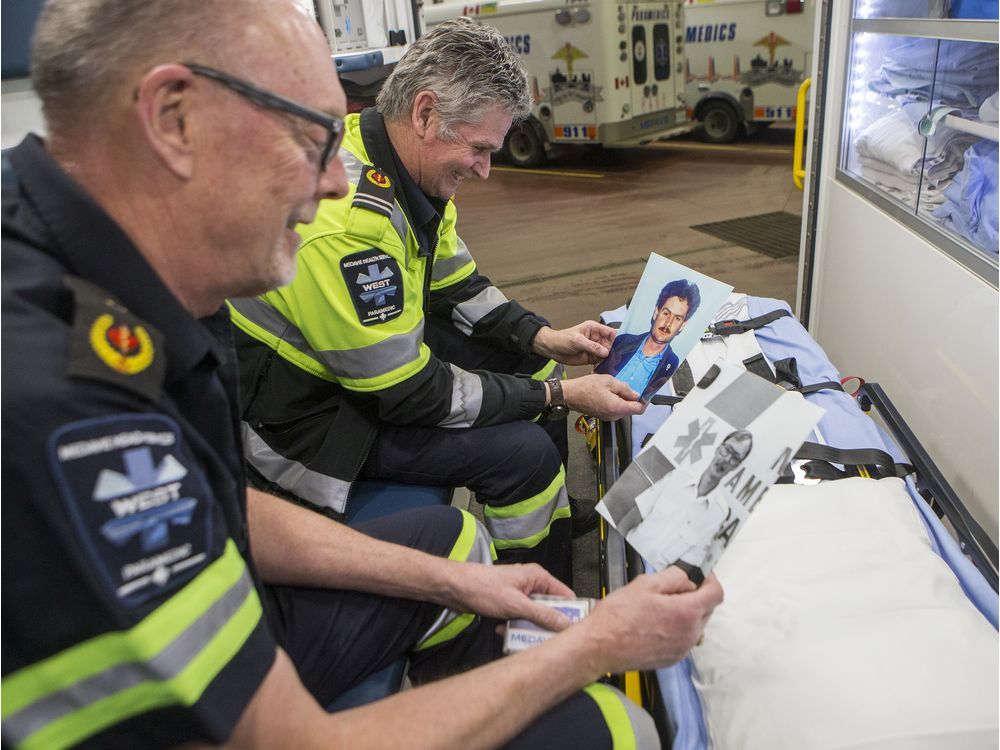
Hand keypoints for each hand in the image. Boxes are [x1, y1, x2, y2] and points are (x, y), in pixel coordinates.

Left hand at [447, 562, 576, 630]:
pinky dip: (513, 626)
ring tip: (519, 638)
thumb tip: (568, 625)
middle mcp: (532, 585)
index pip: (565, 596)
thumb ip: (542, 615)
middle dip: (546, 626)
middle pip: (550, 609)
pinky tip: (501, 631)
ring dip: (527, 628)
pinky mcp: (508, 604)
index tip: (573, 634)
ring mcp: (519, 595)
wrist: (453, 587)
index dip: (571, 614)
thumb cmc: (484, 590)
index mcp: (538, 577)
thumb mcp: (516, 605)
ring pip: (534, 617)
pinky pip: (519, 619)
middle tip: (545, 643)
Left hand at [531, 322, 615, 365]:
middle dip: (614, 351)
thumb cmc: (562, 339)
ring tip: (613, 364)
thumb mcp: (577, 341)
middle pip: (611, 344)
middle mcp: (596, 338)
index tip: (620, 347)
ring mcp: (594, 348)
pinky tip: (606, 367)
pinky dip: (604, 364)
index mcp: (594, 329)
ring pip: (607, 353)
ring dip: (610, 358)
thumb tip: (606, 352)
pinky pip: (601, 361)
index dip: (616, 338)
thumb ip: (592, 346)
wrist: (552, 349)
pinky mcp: (591, 357)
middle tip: (616, 358)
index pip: (610, 332)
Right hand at [561, 374, 644, 420]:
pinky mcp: (603, 415)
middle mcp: (613, 416)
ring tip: (613, 387)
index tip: (646, 394)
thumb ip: (625, 388)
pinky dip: (615, 401)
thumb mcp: (609, 381)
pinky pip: (614, 409)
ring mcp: (608, 417)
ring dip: (622, 399)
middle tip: (626, 386)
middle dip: (631, 398)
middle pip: (631, 409)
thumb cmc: (585, 388)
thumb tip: (635, 394)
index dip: (644, 401)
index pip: (639, 409)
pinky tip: (608, 392)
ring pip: (622, 408)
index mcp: (617, 407)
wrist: (570, 395)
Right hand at [573, 568, 723, 674]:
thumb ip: (674, 577)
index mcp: (687, 613)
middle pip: (707, 609)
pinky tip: (654, 622)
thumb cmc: (618, 617)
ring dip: (685, 613)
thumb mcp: (646, 584)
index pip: (716, 593)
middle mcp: (690, 634)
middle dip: (695, 595)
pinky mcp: (672, 659)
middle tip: (671, 588)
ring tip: (657, 606)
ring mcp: (682, 649)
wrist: (600, 647)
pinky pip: (683, 639)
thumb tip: (687, 579)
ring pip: (695, 625)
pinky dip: (676, 628)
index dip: (710, 579)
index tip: (701, 575)